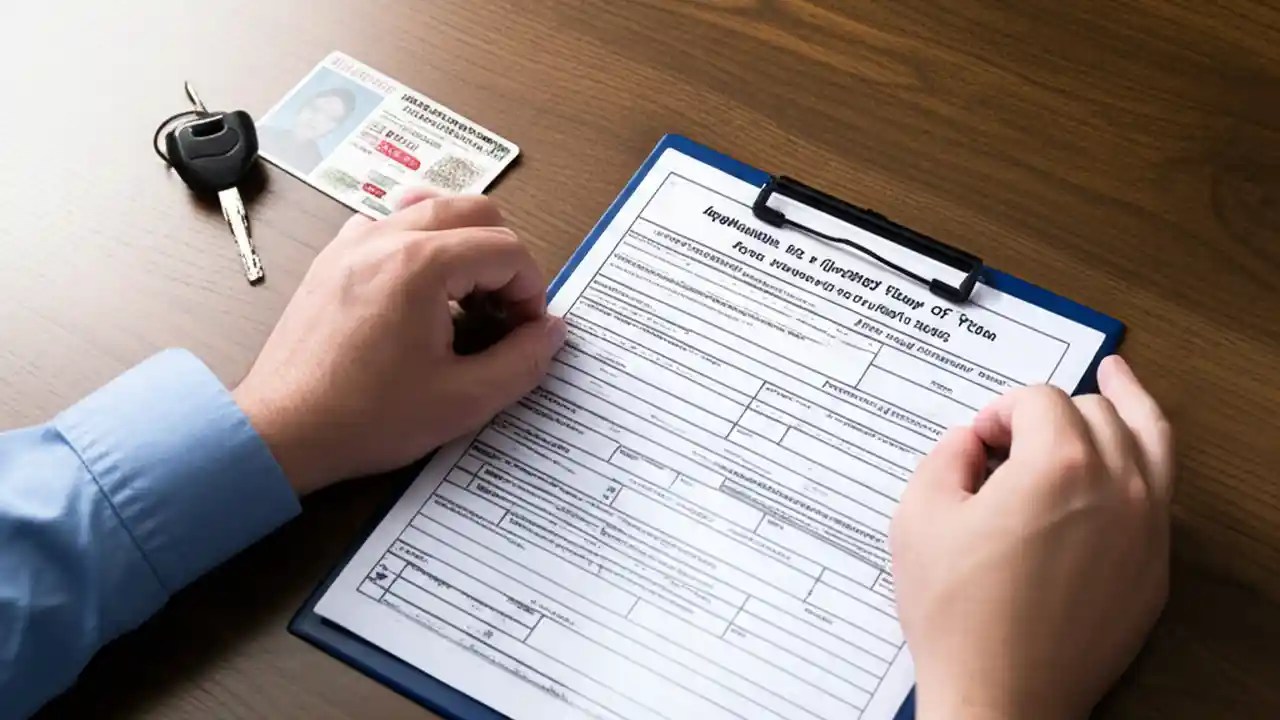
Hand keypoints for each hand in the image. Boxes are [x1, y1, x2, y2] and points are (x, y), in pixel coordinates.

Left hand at [233, 189, 566, 494]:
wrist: (283, 431)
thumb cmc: (362, 419)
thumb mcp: (462, 401)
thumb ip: (522, 362)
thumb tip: (552, 332)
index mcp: (420, 266)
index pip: (507, 250)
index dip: (532, 291)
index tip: (527, 332)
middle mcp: (385, 238)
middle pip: (476, 211)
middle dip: (505, 259)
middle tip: (505, 312)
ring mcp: (355, 242)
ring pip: (434, 208)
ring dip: (466, 245)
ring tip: (468, 300)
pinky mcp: (335, 258)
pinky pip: (392, 224)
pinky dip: (422, 244)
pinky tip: (423, 294)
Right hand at [891, 356, 1173, 719]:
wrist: (1000, 694)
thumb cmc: (959, 614)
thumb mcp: (919, 516)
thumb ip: (945, 455)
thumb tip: (971, 441)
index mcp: (1057, 466)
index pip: (1036, 400)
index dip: (999, 411)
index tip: (978, 442)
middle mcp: (1115, 487)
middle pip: (1095, 410)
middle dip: (1048, 413)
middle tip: (1009, 442)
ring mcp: (1144, 528)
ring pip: (1149, 438)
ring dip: (1122, 408)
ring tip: (1118, 379)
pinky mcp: (1152, 568)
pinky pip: (1161, 492)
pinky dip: (1143, 460)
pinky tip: (1126, 456)